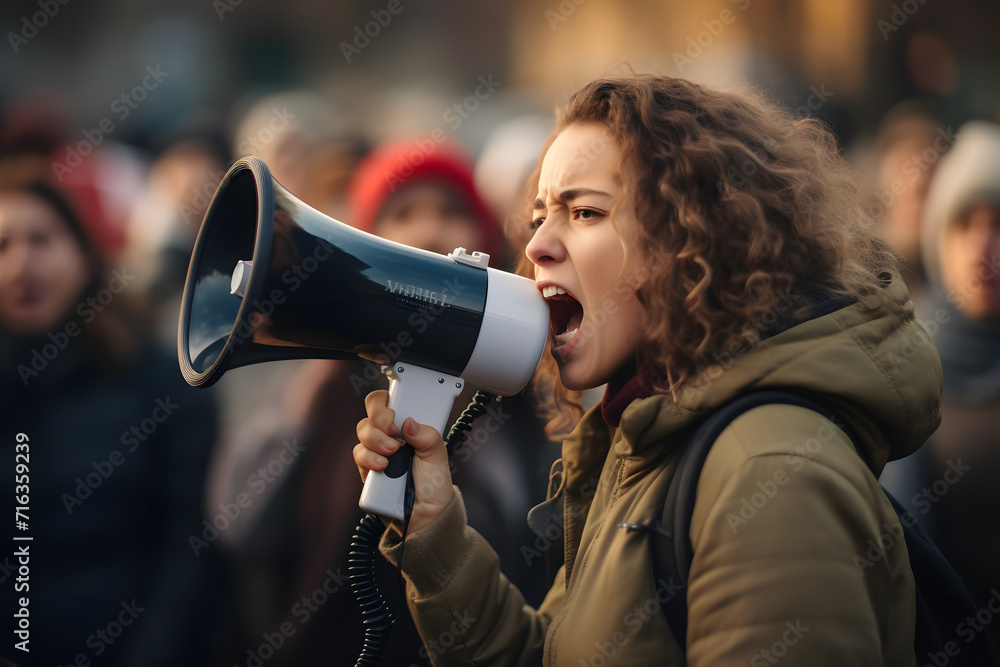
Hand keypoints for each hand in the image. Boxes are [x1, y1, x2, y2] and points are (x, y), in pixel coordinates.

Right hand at [354, 390, 454, 532]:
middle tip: (395, 439)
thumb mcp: (438, 456)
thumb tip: (409, 423)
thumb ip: (428, 435)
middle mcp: (389, 438)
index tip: (396, 418)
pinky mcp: (366, 470)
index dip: (385, 405)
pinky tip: (382, 468)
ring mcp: (376, 453)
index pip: (388, 403)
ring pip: (362, 434)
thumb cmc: (433, 485)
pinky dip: (368, 459)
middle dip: (380, 424)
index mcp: (406, 429)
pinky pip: (358, 456)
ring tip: (391, 457)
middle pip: (370, 415)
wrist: (424, 517)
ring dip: (375, 442)